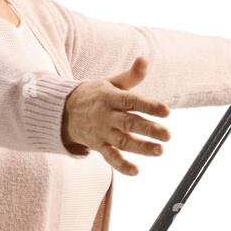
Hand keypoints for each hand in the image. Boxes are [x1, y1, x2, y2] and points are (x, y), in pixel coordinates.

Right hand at [61, 57, 169, 174]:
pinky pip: (110, 157)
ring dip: (141, 148)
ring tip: (159, 151)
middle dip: (149, 129)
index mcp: (111, 98)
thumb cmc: (96, 95)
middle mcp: (107, 116)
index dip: (149, 106)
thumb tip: (145, 59)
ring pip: (123, 142)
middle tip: (168, 135)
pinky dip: (121, 165)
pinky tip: (136, 171)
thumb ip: (131, 75)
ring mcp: (102, 132)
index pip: (132, 101)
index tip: (166, 111)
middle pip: (129, 123)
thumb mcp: (111, 82)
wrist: (63, 110)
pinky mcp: (98, 146)